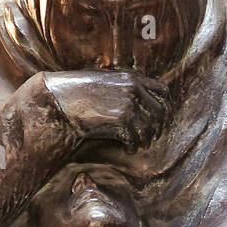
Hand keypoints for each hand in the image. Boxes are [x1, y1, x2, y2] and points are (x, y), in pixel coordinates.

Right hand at [44, 70, 169, 150]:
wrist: (60, 99)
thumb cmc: (78, 91)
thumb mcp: (106, 81)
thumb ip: (124, 87)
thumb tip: (139, 101)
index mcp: (132, 77)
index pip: (162, 91)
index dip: (165, 107)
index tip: (161, 119)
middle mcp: (134, 89)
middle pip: (160, 112)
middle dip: (157, 127)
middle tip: (151, 137)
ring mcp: (128, 103)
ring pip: (149, 127)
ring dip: (145, 139)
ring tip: (139, 145)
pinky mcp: (120, 119)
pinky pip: (135, 137)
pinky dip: (133, 146)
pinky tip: (127, 148)